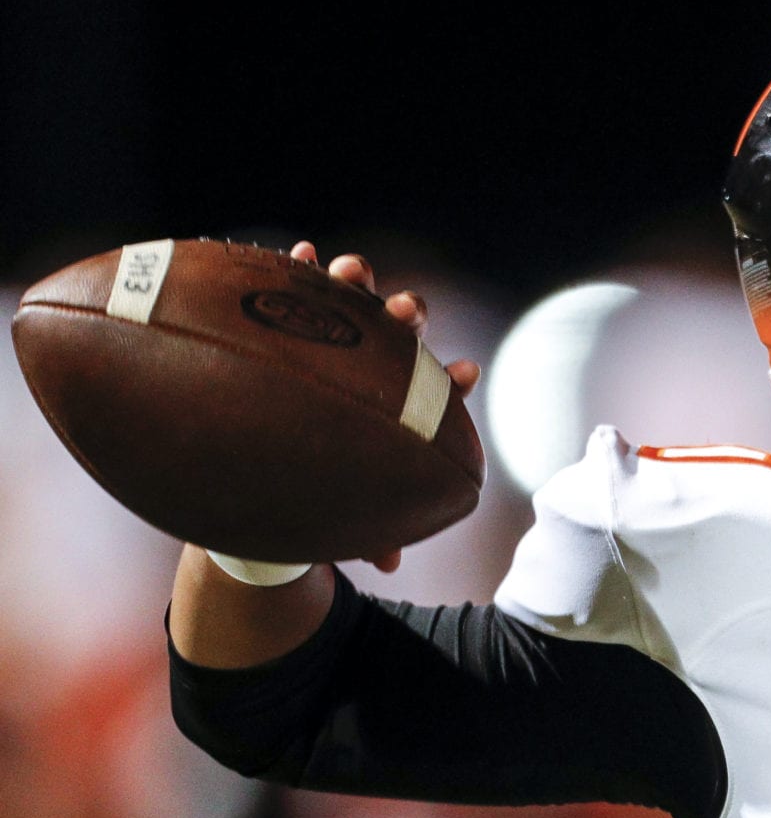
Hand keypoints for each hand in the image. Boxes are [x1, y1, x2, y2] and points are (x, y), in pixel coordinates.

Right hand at [290, 240, 481, 571]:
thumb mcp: (338, 503)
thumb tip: (388, 563)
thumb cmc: (311, 479)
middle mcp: (368, 361)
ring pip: (352, 300)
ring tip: (350, 273)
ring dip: (357, 282)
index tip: (467, 375)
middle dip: (405, 318)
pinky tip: (300, 253)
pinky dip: (301, 267)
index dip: (451, 383)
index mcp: (391, 403)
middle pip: (397, 334)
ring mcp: (331, 332)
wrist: (255, 455)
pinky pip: (294, 284)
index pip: (430, 389)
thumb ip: (365, 526)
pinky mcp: (288, 314)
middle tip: (406, 313)